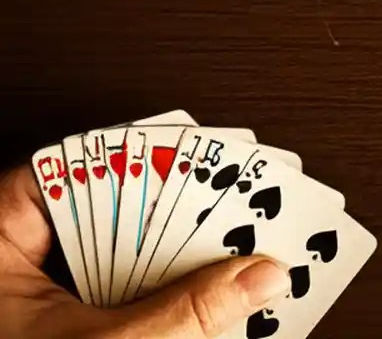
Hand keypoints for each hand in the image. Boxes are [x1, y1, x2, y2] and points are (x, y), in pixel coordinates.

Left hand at [0, 164, 289, 337]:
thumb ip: (188, 312)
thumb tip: (260, 275)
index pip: (71, 167)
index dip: (142, 156)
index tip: (202, 156)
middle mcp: (9, 262)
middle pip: (106, 210)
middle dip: (175, 216)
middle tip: (230, 210)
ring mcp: (32, 299)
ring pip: (117, 255)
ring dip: (175, 260)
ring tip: (231, 255)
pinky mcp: (62, 327)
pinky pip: (117, 295)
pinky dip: (159, 298)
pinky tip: (207, 301)